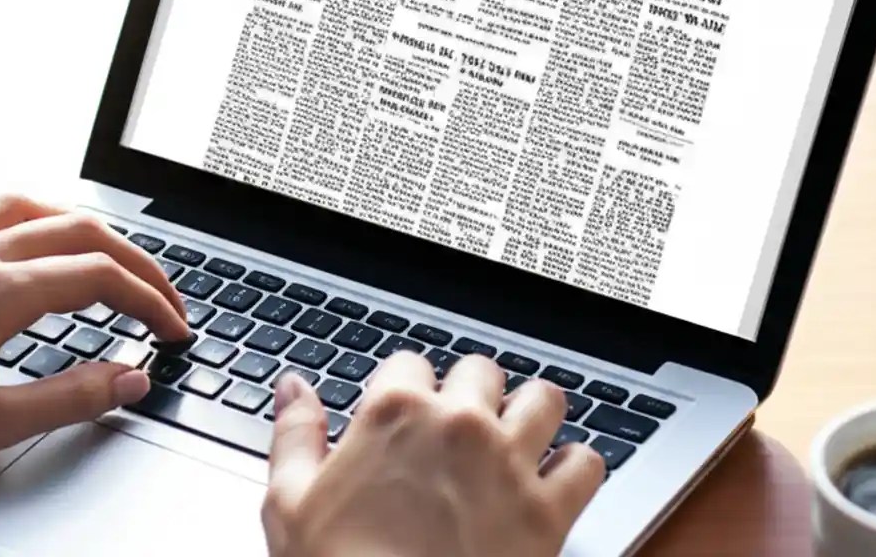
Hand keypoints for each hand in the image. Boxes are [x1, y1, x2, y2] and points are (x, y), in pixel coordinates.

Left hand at [0, 195, 189, 465]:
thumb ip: (70, 397)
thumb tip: (132, 377)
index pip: (98, 277)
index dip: (150, 302)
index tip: (173, 331)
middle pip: (82, 230)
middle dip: (138, 263)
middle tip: (165, 301)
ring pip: (41, 206)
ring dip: (94, 231)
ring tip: (122, 265)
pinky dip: (42, 217)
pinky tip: (52, 238)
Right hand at [264, 353, 604, 556]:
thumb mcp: (289, 504)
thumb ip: (295, 434)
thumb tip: (294, 386)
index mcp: (395, 414)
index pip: (409, 363)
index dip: (406, 390)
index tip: (405, 417)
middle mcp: (459, 425)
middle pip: (481, 371)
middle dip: (471, 395)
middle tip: (459, 434)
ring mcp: (510, 464)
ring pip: (545, 400)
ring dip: (531, 415)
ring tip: (516, 441)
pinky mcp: (549, 510)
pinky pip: (586, 463)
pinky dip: (576, 468)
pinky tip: (554, 483)